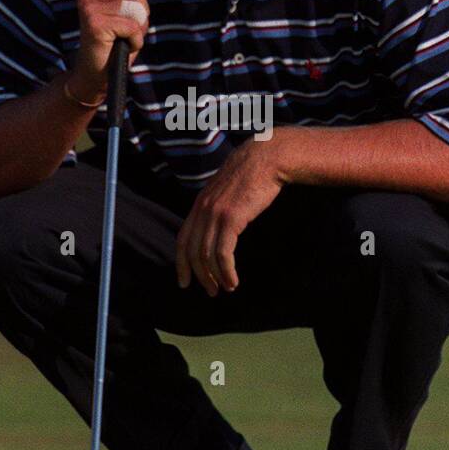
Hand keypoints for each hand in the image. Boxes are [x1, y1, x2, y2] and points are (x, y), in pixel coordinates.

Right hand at [73, 0, 155, 93]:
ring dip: (139, 26)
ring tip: (126, 37)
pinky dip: (135, 40)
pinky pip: (131, 26)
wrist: (97, 76)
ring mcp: (89, 9)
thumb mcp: (130, 10)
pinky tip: (123, 46)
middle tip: (129, 28)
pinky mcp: (94, 25)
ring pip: (134, 6)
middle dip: (141, 11)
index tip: (132, 10)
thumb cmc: (115, 43)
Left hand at [176, 137, 283, 296]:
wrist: (267, 157)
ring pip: (207, 255)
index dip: (181, 263)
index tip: (184, 281)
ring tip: (225, 289)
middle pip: (192, 251)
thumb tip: (219, 226)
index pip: (182, 239)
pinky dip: (226, 271)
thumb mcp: (228, 190)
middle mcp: (203, 209)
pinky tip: (233, 281)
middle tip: (210, 292)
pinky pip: (222, 253)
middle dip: (199, 275)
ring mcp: (215, 213)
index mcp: (200, 203)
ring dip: (215, 277)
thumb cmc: (254, 174)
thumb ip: (219, 206)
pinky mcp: (231, 218)